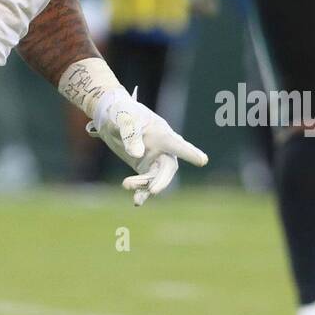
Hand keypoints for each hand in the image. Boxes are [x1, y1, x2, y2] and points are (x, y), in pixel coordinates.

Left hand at [86, 87, 207, 205]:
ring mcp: (154, 159)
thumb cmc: (123, 113)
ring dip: (144, 185)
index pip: (177, 144)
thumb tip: (137, 154)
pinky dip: (141, 191)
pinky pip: (146, 182)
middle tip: (153, 190)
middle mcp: (163, 148)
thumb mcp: (124, 119)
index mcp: (162, 133)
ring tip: (126, 185)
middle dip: (162, 180)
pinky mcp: (144, 167)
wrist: (112, 118)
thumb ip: (131, 135)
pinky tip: (137, 202)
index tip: (202, 160)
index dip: (190, 152)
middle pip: (168, 167)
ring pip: (155, 178)